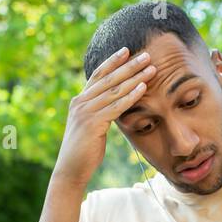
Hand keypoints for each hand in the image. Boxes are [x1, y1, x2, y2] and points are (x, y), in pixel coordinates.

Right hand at [53, 46, 156, 188]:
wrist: (70, 170)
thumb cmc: (84, 152)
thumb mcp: (92, 127)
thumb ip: (101, 113)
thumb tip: (116, 105)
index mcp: (79, 101)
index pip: (98, 75)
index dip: (112, 62)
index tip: (126, 50)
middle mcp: (80, 102)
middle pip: (108, 78)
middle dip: (129, 65)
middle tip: (146, 54)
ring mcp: (85, 112)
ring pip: (114, 90)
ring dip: (134, 77)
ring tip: (151, 68)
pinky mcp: (92, 123)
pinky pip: (116, 106)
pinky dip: (131, 96)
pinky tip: (143, 88)